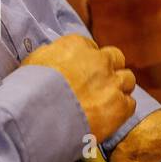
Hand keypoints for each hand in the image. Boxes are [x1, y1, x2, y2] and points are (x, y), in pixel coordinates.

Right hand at [22, 34, 136, 140]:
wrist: (40, 115)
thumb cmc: (30, 90)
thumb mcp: (34, 61)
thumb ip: (51, 55)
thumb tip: (55, 56)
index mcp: (77, 45)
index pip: (90, 46)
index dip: (86, 60)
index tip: (81, 71)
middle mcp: (99, 60)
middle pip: (115, 58)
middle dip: (109, 68)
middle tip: (99, 83)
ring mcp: (112, 82)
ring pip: (128, 79)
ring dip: (119, 88)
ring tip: (105, 101)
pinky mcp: (121, 106)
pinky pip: (130, 103)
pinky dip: (121, 109)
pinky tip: (109, 116)